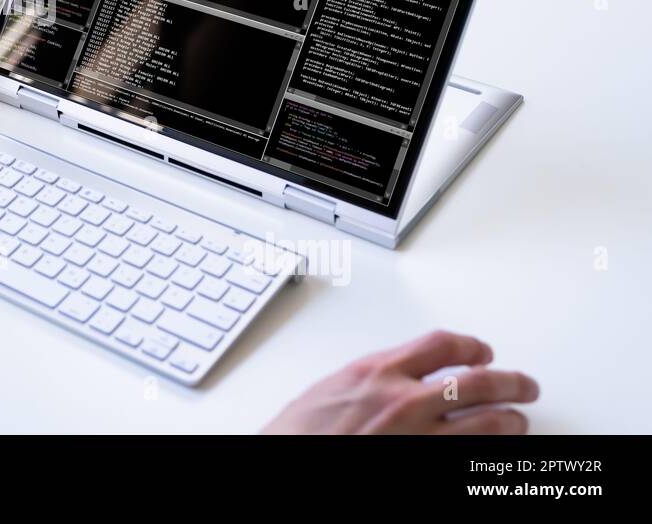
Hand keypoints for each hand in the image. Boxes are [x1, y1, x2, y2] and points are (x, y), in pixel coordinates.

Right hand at [262, 330, 539, 434]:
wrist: (286, 461)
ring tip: (519, 419)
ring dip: (511, 419)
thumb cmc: (298, 433)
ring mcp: (419, 436)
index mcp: (377, 371)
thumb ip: (370, 379)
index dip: (472, 346)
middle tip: (524, 385)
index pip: (442, 345)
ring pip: (487, 421)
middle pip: (477, 381)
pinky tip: (496, 450)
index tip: (482, 351)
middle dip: (510, 381)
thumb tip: (397, 376)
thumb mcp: (333, 388)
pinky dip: (488, 450)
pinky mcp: (425, 465)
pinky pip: (470, 454)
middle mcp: (403, 400)